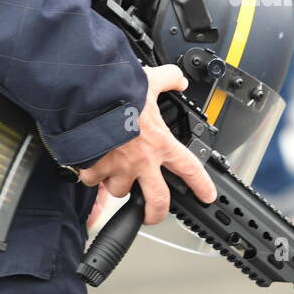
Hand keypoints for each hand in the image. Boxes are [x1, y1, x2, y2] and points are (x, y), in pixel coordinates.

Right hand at [78, 64, 215, 223]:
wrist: (87, 96)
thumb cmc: (117, 90)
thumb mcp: (149, 80)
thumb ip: (168, 79)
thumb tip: (178, 79)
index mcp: (160, 142)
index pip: (189, 168)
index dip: (201, 185)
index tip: (206, 196)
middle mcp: (142, 161)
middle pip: (157, 200)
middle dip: (157, 213)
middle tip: (155, 215)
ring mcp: (118, 168)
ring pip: (120, 191)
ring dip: (118, 184)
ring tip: (116, 173)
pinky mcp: (94, 169)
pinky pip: (93, 181)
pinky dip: (91, 176)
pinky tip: (91, 166)